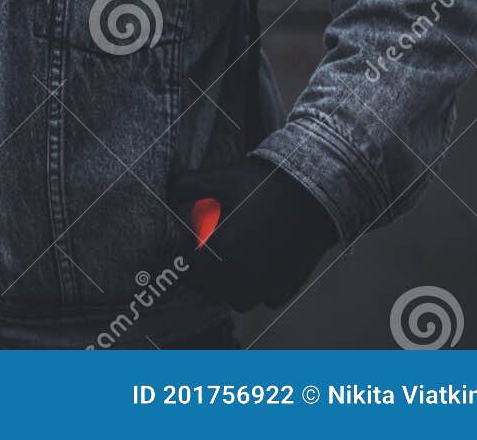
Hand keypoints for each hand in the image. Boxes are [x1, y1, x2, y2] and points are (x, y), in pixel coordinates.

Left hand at [170, 158, 336, 310]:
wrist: (311, 191)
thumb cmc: (260, 184)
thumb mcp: (218, 178)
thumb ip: (185, 187)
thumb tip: (165, 195)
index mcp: (217, 254)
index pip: (186, 271)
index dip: (182, 258)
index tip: (183, 246)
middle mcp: (239, 278)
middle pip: (208, 290)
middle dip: (203, 273)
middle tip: (208, 249)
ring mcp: (265, 287)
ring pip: (235, 300)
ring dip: (229, 285)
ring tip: (232, 259)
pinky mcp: (286, 289)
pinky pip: (264, 298)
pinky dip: (259, 287)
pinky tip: (260, 262)